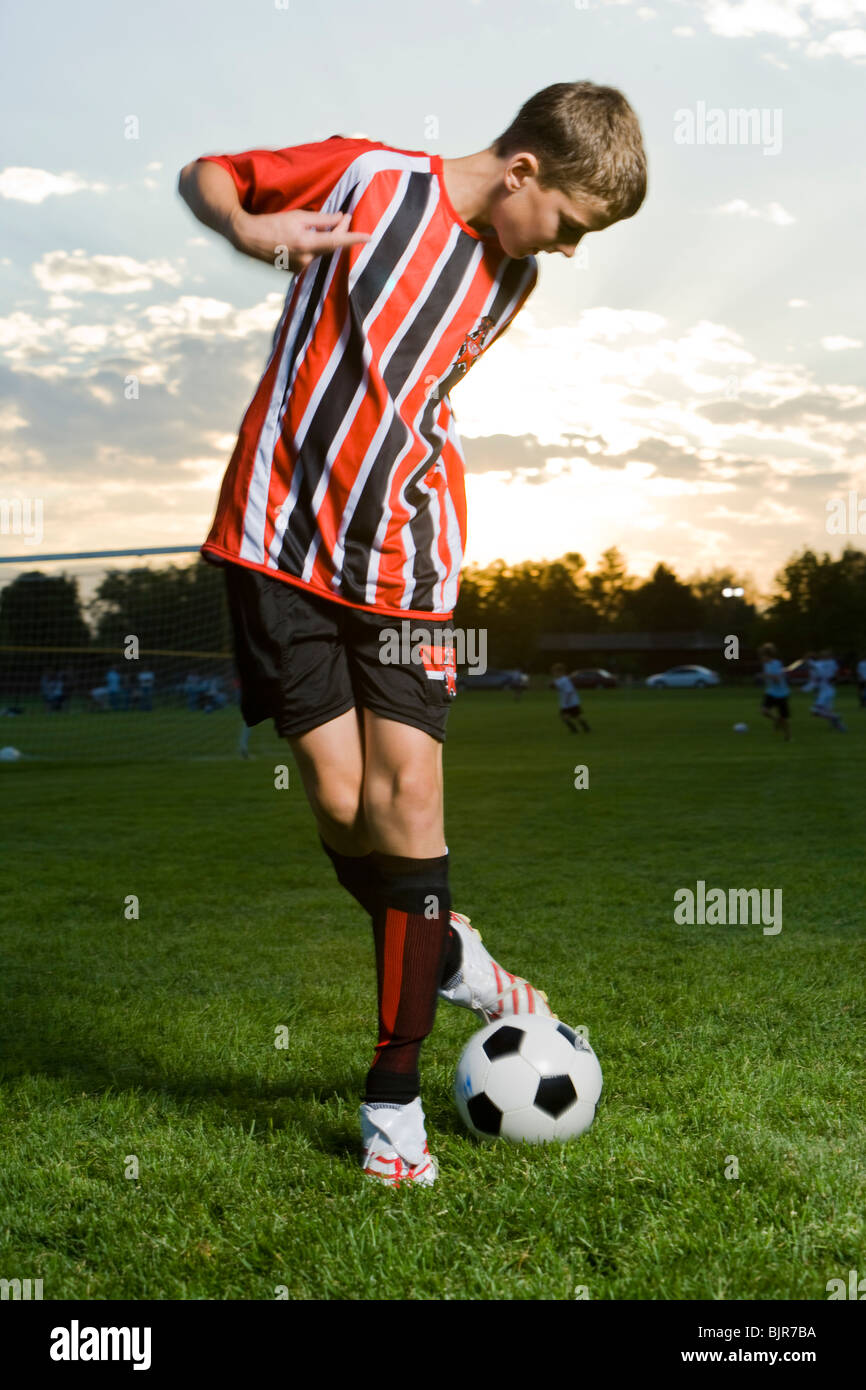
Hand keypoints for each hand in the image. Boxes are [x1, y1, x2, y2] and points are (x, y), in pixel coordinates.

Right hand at [230, 207, 370, 270]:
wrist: (248, 238)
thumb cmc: (272, 224)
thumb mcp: (298, 216)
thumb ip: (322, 219)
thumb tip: (341, 217)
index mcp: (307, 244)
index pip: (337, 241)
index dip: (354, 238)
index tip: (369, 237)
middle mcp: (306, 259)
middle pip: (331, 245)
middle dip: (340, 230)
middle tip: (345, 216)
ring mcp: (301, 267)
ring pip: (321, 251)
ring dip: (326, 238)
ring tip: (323, 224)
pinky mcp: (295, 270)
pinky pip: (311, 256)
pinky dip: (314, 246)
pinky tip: (306, 237)